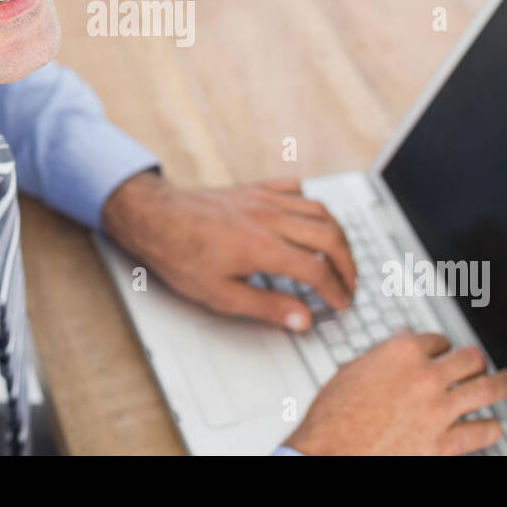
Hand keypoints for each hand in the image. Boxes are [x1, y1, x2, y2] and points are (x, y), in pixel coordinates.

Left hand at [100, 172, 355, 330]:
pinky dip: (310, 202)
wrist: (156, 218)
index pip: (317, 271)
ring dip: (337, 234)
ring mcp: (264, 200)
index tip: (341, 304)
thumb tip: (302, 319)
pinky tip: (311, 217)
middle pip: (329, 237)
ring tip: (340, 255)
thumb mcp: (220, 295)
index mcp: (263, 248)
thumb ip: (267, 308)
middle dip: (348, 264)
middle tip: (350, 284)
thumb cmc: (181, 256)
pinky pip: (294, 188)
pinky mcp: (255, 188)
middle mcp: (270, 219)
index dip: (336, 291)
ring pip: (319, 210)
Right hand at [284, 331, 506, 454]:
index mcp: (401, 353)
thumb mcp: (353, 372)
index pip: (438, 339)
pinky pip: (482, 431)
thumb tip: (401, 339)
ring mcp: (439, 411)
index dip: (442, 346)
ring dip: (504, 384)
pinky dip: (490, 427)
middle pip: (470, 358)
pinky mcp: (445, 444)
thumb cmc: (333, 418)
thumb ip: (383, 355)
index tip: (444, 352)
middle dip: (478, 361)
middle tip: (482, 364)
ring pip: (487, 389)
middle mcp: (425, 376)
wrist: (330, 454)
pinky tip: (492, 426)